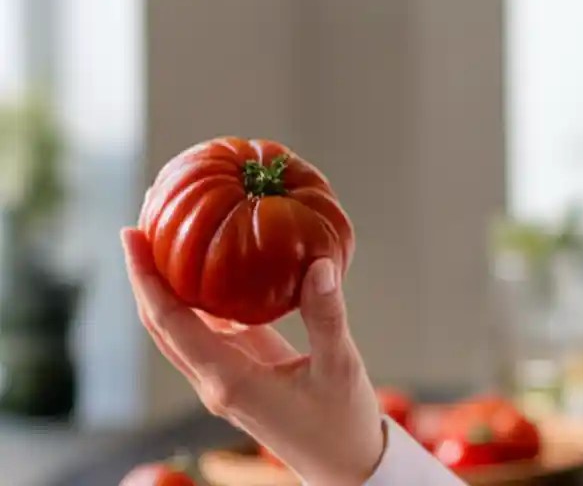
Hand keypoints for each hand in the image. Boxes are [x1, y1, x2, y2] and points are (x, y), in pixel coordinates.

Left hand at [121, 228, 385, 485]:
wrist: (346, 467)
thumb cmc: (342, 424)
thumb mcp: (340, 367)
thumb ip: (325, 316)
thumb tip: (318, 263)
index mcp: (228, 381)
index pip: (171, 322)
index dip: (147, 278)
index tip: (133, 236)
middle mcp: (215, 380)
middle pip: (162, 323)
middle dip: (146, 275)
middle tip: (143, 224)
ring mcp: (226, 378)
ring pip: (182, 328)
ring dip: (169, 286)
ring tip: (170, 238)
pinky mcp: (242, 374)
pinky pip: (212, 331)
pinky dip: (206, 298)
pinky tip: (217, 266)